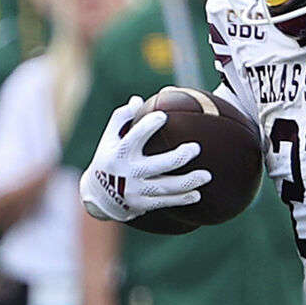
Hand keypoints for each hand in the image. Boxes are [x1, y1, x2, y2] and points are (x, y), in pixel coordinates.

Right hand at [78, 97, 207, 222]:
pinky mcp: (142, 205)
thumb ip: (122, 119)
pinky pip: (165, 202)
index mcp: (118, 153)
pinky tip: (197, 193)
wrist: (98, 198)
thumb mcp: (109, 139)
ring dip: (188, 182)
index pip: (133, 138)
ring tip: (207, 175)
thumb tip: (138, 100)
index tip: (163, 116)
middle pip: (156, 165)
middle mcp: (127, 172)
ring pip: (165, 186)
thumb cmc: (108, 159)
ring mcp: (135, 191)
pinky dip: (182, 199)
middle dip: (178, 157)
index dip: (147, 127)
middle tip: (196, 148)